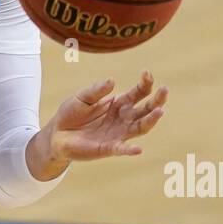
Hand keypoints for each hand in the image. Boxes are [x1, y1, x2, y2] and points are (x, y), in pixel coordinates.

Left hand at [48, 71, 168, 161]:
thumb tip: (112, 80)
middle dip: (157, 100)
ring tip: (160, 111)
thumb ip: (96, 90)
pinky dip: (130, 150)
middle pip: (146, 109)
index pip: (139, 93)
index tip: (147, 73)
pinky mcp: (108, 148)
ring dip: (151, 120)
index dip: (145, 83)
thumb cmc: (72, 113)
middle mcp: (124, 118)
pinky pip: (122, 149)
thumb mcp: (82, 97)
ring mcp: (118, 134)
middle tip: (165, 90)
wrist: (57, 134)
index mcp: (120, 103)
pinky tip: (138, 149)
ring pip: (141, 127)